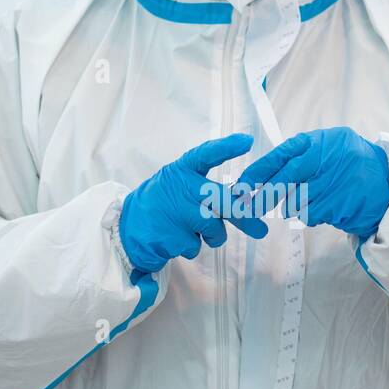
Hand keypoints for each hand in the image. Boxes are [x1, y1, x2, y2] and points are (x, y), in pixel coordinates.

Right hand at [119, 133, 272, 273]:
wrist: (128, 227)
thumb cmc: (164, 203)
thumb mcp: (180, 186)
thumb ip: (210, 192)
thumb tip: (246, 203)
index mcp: (181, 171)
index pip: (206, 154)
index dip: (227, 148)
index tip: (247, 141)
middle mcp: (180, 188)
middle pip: (222, 201)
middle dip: (244, 217)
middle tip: (260, 230)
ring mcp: (175, 213)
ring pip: (214, 228)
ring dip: (212, 236)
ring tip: (194, 230)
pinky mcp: (171, 237)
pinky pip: (197, 246)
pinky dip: (192, 246)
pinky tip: (175, 238)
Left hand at [236, 126, 388, 240]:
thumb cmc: (353, 166)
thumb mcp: (330, 149)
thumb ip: (301, 156)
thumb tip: (264, 176)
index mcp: (322, 140)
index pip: (283, 154)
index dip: (259, 171)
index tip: (242, 185)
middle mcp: (330, 156)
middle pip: (287, 178)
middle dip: (266, 194)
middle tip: (251, 206)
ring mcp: (337, 180)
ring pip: (297, 200)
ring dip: (294, 206)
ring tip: (310, 201)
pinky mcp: (342, 203)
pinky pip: (312, 214)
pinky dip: (312, 215)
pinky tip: (326, 208)